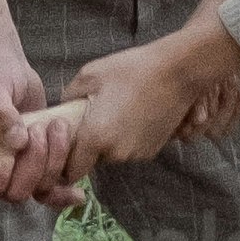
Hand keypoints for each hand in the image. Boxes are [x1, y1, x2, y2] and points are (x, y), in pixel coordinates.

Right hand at [0, 32, 67, 201]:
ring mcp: (17, 169)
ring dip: (52, 164)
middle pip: (14, 193)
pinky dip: (64, 194)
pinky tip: (78, 193)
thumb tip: (17, 142)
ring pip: (37, 190)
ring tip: (56, 127)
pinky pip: (50, 190)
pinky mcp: (38, 165)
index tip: (6, 158)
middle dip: (31, 165)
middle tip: (37, 128)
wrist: (8, 68)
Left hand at [52, 13, 239, 173]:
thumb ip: (68, 98)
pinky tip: (133, 113)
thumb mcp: (89, 75)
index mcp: (95, 137)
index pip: (71, 170)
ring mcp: (136, 154)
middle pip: (92, 160)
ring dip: (109, 141)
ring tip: (116, 110)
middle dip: (88, 145)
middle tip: (93, 117)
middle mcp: (115, 153)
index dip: (66, 161)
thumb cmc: (131, 70)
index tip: (67, 145)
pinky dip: (127, 138)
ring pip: (112, 155)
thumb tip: (63, 111)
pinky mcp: (153, 151)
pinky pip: (131, 149)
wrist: (176, 72)